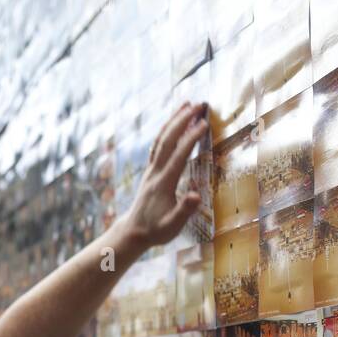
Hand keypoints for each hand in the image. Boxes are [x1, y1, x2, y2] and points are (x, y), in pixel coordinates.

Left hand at [124, 101, 208, 248]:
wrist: (133, 232)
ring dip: (174, 121)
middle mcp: (155, 172)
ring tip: (187, 104)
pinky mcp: (150, 171)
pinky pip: (158, 145)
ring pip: (161, 140)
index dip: (190, 139)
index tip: (204, 123)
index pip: (178, 156)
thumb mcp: (171, 226)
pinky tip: (175, 123)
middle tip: (198, 104)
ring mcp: (151, 170)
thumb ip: (183, 211)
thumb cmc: (155, 231)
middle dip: (182, 120)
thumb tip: (196, 195)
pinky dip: (167, 131)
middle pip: (167, 141)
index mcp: (163, 184)